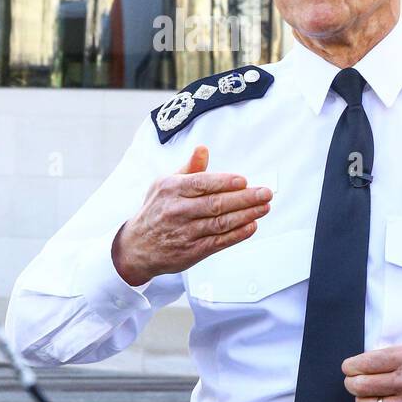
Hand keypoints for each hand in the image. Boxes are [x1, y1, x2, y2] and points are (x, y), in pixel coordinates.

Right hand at [112, 145, 271, 286]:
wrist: (136, 247)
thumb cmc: (155, 210)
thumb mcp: (164, 184)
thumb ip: (189, 169)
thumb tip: (203, 149)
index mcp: (172, 189)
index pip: (202, 183)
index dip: (225, 182)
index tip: (244, 180)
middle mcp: (178, 210)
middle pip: (216, 203)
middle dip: (245, 198)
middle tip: (265, 193)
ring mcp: (185, 232)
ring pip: (221, 223)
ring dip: (246, 215)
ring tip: (264, 208)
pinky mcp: (192, 251)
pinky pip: (219, 242)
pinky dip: (237, 234)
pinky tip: (251, 226)